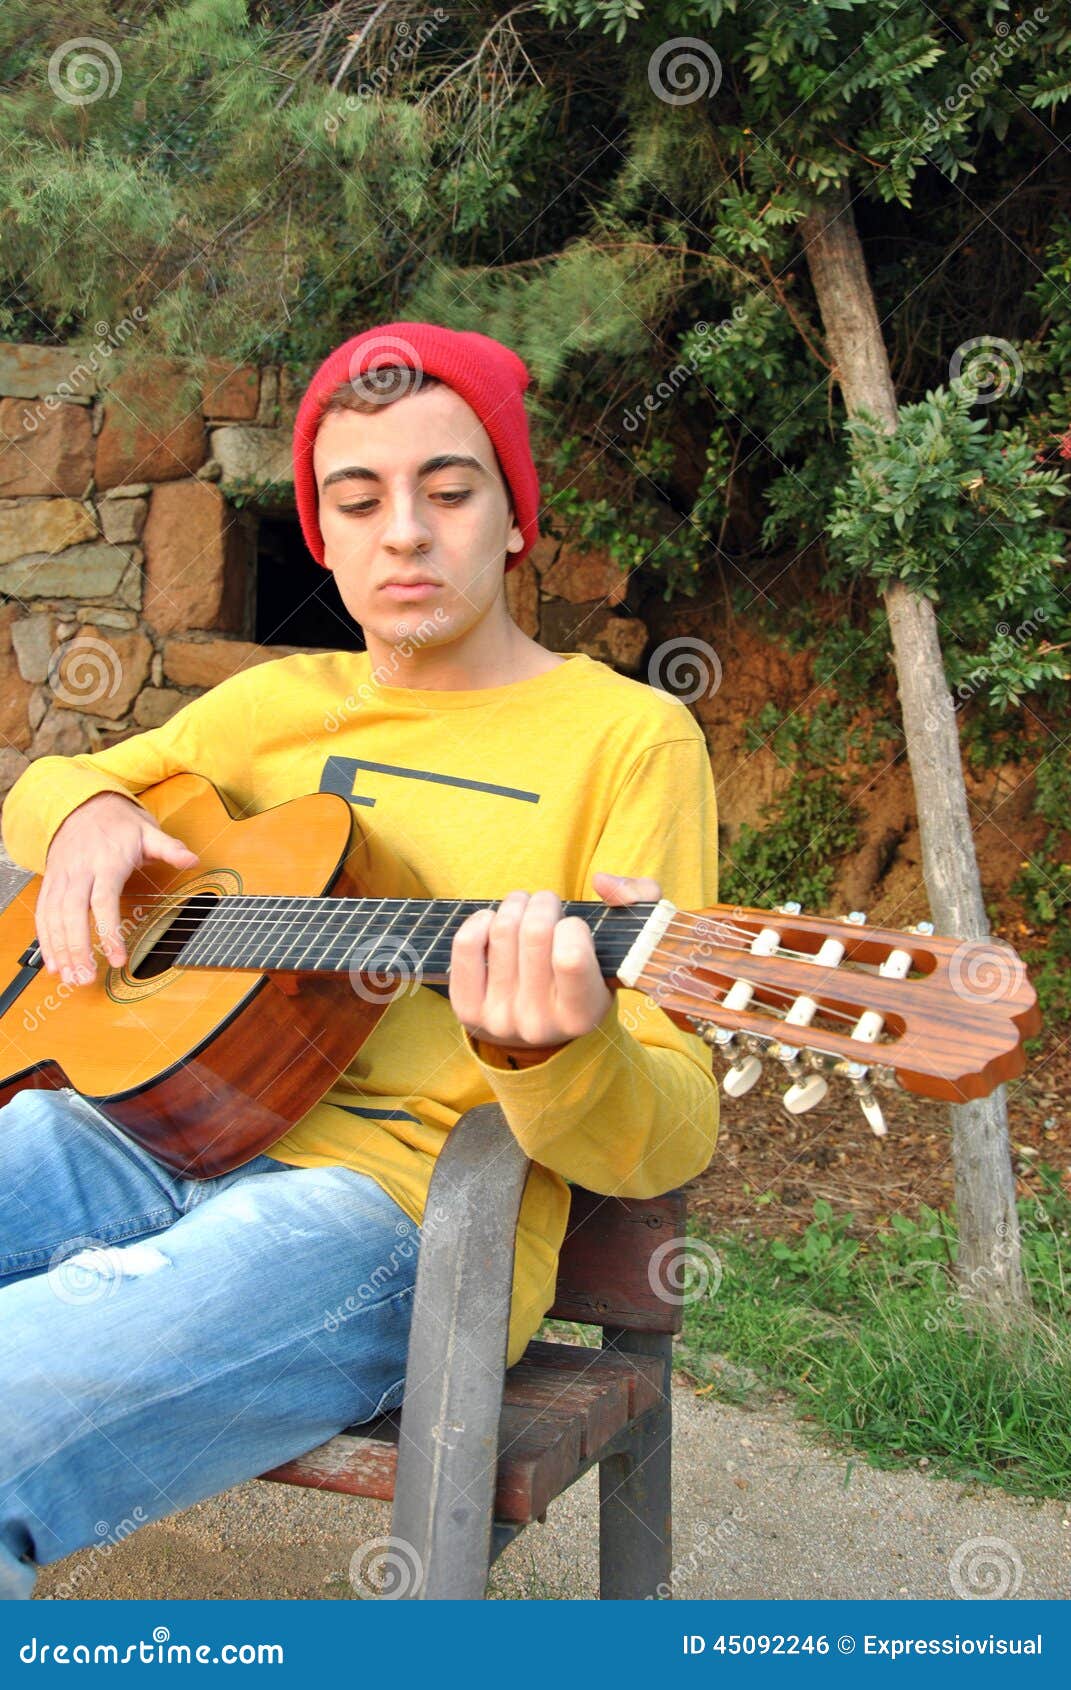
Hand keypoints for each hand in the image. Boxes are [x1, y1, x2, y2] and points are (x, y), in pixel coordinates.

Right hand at [37, 792, 198, 985]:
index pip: (104, 901)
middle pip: (73, 914)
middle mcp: (79, 871)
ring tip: (70, 978)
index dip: (108, 932)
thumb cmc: (120, 823)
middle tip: (86, 978)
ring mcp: (62, 877)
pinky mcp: (50, 882)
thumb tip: (193, 860)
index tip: (116, 959)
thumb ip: (170, 848)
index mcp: (106, 862)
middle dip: (77, 949)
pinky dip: (45, 939)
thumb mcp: (149, 830)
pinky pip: (43, 913)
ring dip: (59, 950)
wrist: (82, 805)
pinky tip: (53, 962)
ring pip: (54, 917)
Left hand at [449, 872, 660, 1050]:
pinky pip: (466, 945)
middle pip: (534, 934)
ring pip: (501, 931)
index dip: (572, 926)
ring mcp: (499, 1018)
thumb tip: (602, 881)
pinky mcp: (468, 1008)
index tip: (574, 926)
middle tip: (547, 903)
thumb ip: (640, 902)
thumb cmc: (589, 976)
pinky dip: (481, 919)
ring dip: (515, 904)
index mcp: (581, 1015)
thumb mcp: (627, 949)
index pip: (571, 956)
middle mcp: (539, 1022)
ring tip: (524, 906)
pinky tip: (494, 920)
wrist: (545, 1028)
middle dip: (543, 903)